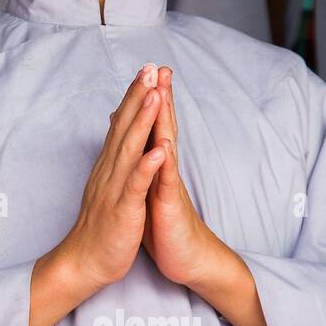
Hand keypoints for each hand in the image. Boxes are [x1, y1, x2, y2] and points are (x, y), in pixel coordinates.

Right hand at [41, 64, 166, 292]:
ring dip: (142, 122)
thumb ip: (112, 162)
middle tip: (149, 68)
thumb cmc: (101, 228)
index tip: (145, 71)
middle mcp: (109, 172)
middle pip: (124, 128)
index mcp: (109, 167)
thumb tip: (116, 139)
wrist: (84, 263)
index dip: (133, 97)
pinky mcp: (122, 211)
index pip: (121, 124)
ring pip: (129, 150)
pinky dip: (146, 167)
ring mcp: (115, 190)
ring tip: (155, 95)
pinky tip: (158, 150)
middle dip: (138, 97)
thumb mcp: (107, 188)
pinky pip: (135, 187)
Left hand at [141, 67, 218, 286]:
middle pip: (164, 127)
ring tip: (163, 93)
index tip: (146, 70)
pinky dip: (165, 164)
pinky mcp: (170, 206)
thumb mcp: (151, 189)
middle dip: (161, 97)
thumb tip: (139, 143)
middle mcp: (165, 170)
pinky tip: (165, 146)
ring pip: (167, 147)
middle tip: (160, 67)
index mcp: (156, 165)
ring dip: (165, 120)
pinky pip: (167, 182)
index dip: (150, 99)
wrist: (186, 257)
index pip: (153, 125)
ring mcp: (169, 185)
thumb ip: (147, 165)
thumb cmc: (165, 224)